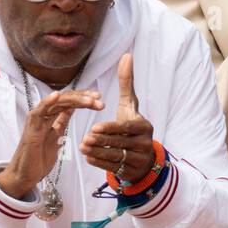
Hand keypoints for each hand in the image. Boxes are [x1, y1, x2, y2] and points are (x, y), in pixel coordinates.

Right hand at [0, 88, 104, 199]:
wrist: (25, 175)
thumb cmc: (38, 158)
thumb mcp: (56, 137)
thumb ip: (62, 123)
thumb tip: (70, 110)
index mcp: (50, 118)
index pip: (68, 102)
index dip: (83, 98)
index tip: (99, 98)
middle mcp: (43, 116)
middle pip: (65, 100)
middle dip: (83, 98)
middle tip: (99, 98)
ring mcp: (37, 121)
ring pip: (56, 103)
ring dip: (74, 100)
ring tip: (90, 100)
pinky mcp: (32, 129)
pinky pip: (39, 112)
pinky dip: (47, 102)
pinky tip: (57, 96)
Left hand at [79, 53, 155, 180]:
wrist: (143, 154)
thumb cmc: (132, 125)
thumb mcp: (129, 105)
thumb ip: (126, 82)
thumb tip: (126, 55)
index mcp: (144, 127)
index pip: (125, 128)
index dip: (110, 128)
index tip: (94, 128)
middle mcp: (145, 144)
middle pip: (119, 143)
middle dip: (101, 141)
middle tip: (84, 139)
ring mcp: (139, 160)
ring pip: (115, 157)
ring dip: (97, 152)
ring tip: (83, 147)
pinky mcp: (132, 172)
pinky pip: (113, 168)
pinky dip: (100, 163)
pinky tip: (89, 157)